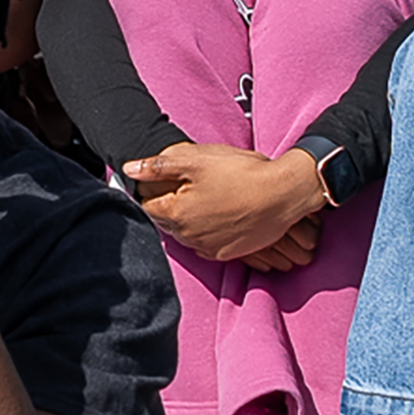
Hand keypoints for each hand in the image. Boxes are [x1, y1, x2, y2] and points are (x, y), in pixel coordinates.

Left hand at [122, 142, 327, 263]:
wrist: (284, 194)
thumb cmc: (240, 173)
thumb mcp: (195, 161)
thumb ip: (158, 166)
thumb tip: (129, 168)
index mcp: (177, 214)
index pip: (148, 207)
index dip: (150, 192)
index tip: (157, 184)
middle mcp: (190, 237)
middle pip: (167, 222)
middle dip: (168, 207)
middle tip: (180, 189)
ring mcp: (210, 247)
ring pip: (187, 234)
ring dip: (187, 220)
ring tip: (200, 200)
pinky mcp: (230, 253)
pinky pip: (207, 244)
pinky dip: (205, 231)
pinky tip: (215, 214)